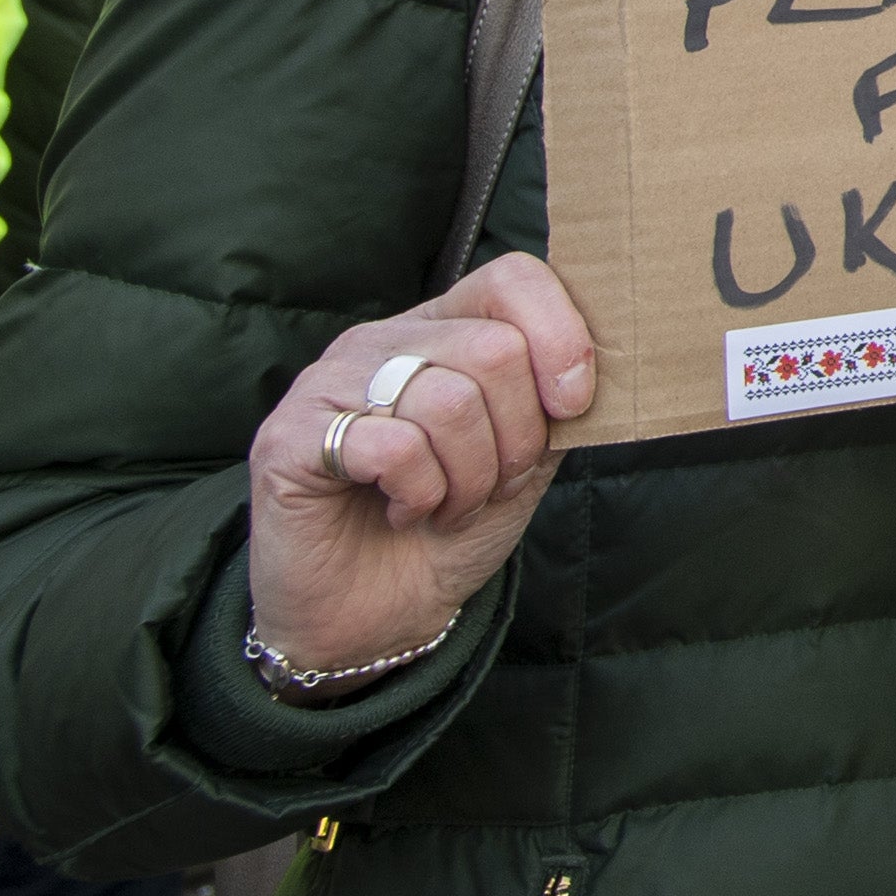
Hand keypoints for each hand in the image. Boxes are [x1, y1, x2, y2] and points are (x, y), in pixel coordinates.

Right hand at [239, 255, 595, 681]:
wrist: (379, 616)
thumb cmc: (455, 527)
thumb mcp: (529, 455)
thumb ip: (558, 398)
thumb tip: (607, 359)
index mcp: (442, 328)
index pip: (512, 278)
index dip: (561, 337)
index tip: (573, 405)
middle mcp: (381, 341)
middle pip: (493, 348)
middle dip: (517, 435)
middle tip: (494, 483)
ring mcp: (326, 382)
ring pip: (448, 399)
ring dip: (471, 475)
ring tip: (448, 503)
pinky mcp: (287, 438)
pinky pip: (393, 446)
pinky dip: (420, 493)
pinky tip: (404, 511)